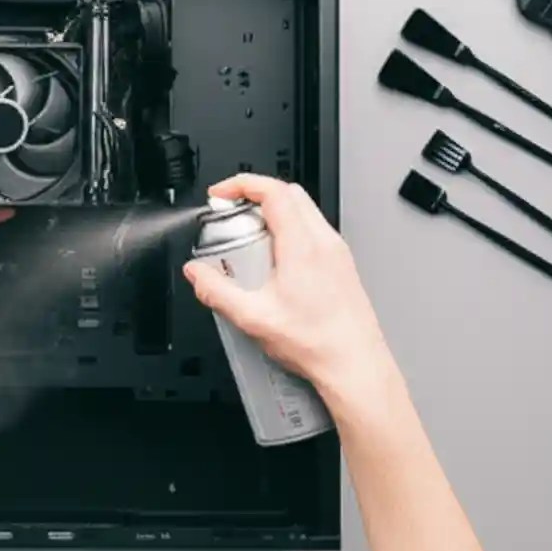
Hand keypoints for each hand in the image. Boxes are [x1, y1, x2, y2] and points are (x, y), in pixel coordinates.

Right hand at [182, 173, 394, 404]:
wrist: (355, 366)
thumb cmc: (318, 344)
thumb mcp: (253, 318)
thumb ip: (217, 291)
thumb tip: (196, 274)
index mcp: (303, 245)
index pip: (273, 191)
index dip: (241, 184)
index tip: (221, 194)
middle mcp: (325, 242)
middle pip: (290, 193)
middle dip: (255, 195)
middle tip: (232, 213)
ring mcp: (338, 253)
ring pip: (304, 211)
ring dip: (274, 213)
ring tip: (251, 240)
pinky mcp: (343, 266)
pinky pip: (314, 232)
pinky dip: (290, 232)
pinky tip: (276, 264)